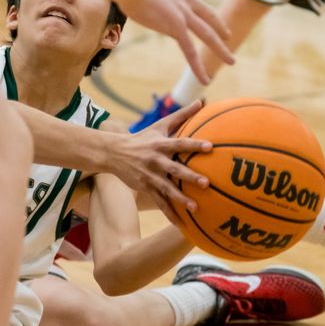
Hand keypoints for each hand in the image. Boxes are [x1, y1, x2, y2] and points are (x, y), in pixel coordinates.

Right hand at [107, 101, 211, 225]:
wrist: (114, 153)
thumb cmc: (143, 137)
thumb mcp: (160, 125)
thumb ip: (182, 114)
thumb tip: (202, 100)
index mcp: (160, 144)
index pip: (180, 143)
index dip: (194, 145)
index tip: (210, 147)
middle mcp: (155, 161)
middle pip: (174, 169)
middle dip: (189, 176)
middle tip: (206, 183)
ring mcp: (149, 176)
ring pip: (166, 189)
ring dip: (181, 199)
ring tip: (195, 208)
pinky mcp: (145, 188)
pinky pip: (160, 203)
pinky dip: (170, 214)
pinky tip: (183, 224)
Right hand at [118, 0, 233, 84]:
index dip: (192, 3)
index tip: (186, 7)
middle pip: (209, 16)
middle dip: (220, 27)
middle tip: (228, 35)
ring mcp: (184, 14)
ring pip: (207, 35)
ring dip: (220, 49)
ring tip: (231, 61)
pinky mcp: (176, 27)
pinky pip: (190, 51)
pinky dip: (198, 67)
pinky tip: (205, 80)